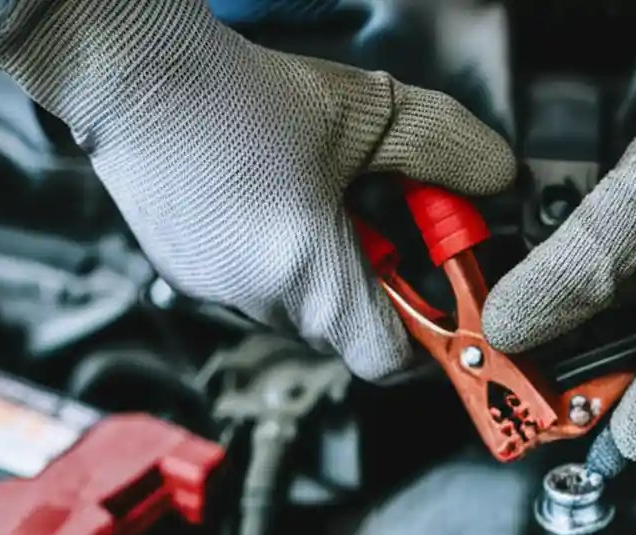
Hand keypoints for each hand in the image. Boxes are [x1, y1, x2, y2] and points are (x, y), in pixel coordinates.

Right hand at [0, 0, 514, 379]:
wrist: (139, 73)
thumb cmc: (238, 96)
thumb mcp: (370, 115)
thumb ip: (448, 149)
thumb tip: (496, 176)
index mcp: (310, 280)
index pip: (391, 361)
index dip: (431, 340)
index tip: (450, 309)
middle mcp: (260, 302)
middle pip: (348, 333)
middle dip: (382, 286)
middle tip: (393, 223)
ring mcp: (216, 293)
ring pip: (301, 309)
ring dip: (330, 269)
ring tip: (330, 200)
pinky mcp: (187, 273)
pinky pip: (255, 287)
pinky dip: (282, 258)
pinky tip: (280, 201)